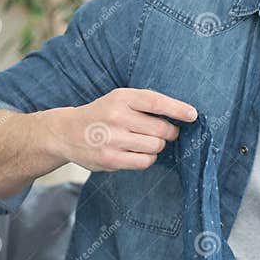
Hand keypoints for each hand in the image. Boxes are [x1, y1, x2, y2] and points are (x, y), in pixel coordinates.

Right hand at [44, 88, 197, 171]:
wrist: (66, 133)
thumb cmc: (102, 114)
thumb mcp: (119, 99)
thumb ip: (144, 104)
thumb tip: (181, 115)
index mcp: (121, 97)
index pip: (156, 102)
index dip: (178, 109)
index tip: (193, 115)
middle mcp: (116, 117)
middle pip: (161, 129)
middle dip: (169, 132)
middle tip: (166, 132)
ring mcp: (113, 139)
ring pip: (155, 147)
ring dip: (157, 146)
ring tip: (147, 142)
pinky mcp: (110, 159)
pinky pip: (144, 162)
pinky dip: (148, 159)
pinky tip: (139, 153)